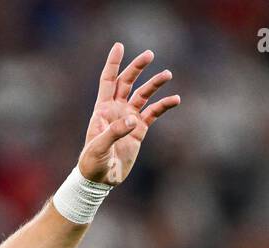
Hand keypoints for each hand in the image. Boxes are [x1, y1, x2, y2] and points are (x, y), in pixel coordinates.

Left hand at [78, 42, 179, 185]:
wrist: (100, 180)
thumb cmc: (92, 163)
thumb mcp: (99, 148)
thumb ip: (114, 132)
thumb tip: (132, 120)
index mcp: (102, 110)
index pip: (108, 81)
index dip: (113, 64)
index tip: (120, 46)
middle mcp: (116, 110)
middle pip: (127, 82)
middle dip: (137, 68)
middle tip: (149, 54)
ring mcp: (128, 119)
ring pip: (143, 95)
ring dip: (154, 84)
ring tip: (167, 74)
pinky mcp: (139, 131)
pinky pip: (153, 113)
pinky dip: (164, 105)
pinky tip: (175, 99)